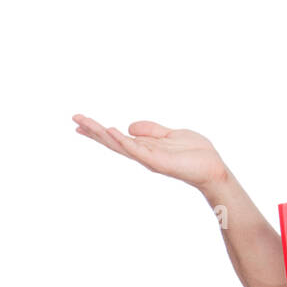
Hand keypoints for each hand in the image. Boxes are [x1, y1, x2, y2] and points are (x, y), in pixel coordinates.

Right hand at [72, 114, 228, 190]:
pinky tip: (111, 131)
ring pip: (119, 144)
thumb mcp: (170, 134)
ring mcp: (148, 158)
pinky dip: (123, 141)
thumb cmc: (196, 153)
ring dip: (101, 134)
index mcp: (145, 147)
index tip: (79, 122)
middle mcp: (143, 154)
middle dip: (93, 131)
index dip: (98, 131)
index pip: (116, 138)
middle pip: (112, 141)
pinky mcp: (157, 161)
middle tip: (74, 119)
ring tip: (84, 123)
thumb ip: (151, 130)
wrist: (213, 168)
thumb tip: (128, 126)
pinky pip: (137, 150)